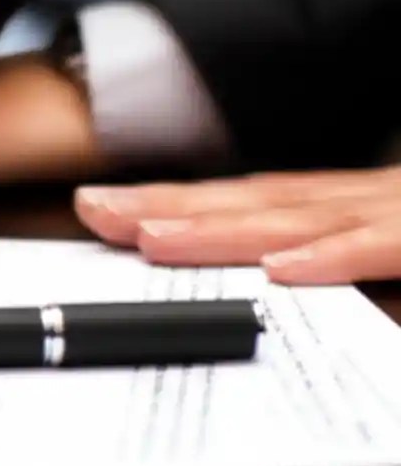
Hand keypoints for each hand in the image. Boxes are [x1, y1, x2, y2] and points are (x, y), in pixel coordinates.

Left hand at [74, 166, 400, 284]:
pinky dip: (332, 254)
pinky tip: (280, 266)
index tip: (100, 209)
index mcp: (338, 200)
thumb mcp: (388, 233)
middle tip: (94, 213)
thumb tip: (265, 267)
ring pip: (295, 220)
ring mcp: (391, 213)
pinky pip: (381, 245)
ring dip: (221, 229)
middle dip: (165, 208)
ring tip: (153, 237)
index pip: (239, 200)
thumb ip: (333, 245)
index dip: (168, 203)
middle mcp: (352, 198)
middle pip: (246, 204)